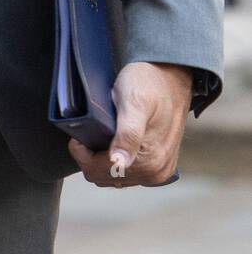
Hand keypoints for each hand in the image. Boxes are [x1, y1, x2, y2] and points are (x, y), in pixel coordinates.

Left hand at [68, 61, 192, 187]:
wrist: (171, 77)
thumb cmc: (150, 84)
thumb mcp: (134, 101)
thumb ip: (127, 133)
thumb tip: (119, 162)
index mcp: (149, 162)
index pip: (96, 171)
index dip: (82, 152)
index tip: (81, 132)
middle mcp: (156, 173)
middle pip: (103, 176)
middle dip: (92, 155)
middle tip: (96, 128)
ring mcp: (158, 171)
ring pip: (113, 176)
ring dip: (103, 158)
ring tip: (106, 132)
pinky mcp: (158, 166)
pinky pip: (125, 173)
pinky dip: (115, 159)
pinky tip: (116, 139)